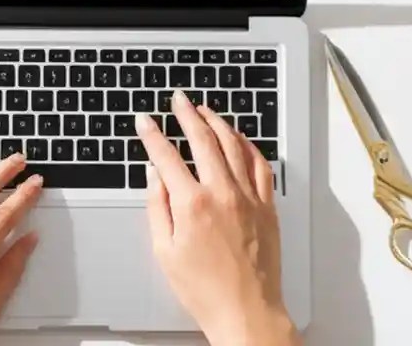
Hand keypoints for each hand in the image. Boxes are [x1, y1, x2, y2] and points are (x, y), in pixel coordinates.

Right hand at [136, 91, 299, 345]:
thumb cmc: (205, 289)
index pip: (167, 156)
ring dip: (217, 122)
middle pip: (203, 139)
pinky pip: (260, 164)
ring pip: (234, 145)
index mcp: (192, 205)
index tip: (145, 122)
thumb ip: (157, 206)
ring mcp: (248, 197)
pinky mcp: (267, 206)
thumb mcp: (164, 250)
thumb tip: (154, 175)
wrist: (246, 311)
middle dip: (187, 114)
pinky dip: (248, 145)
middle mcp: (222, 194)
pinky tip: (240, 138)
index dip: (153, 135)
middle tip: (179, 100)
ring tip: (205, 110)